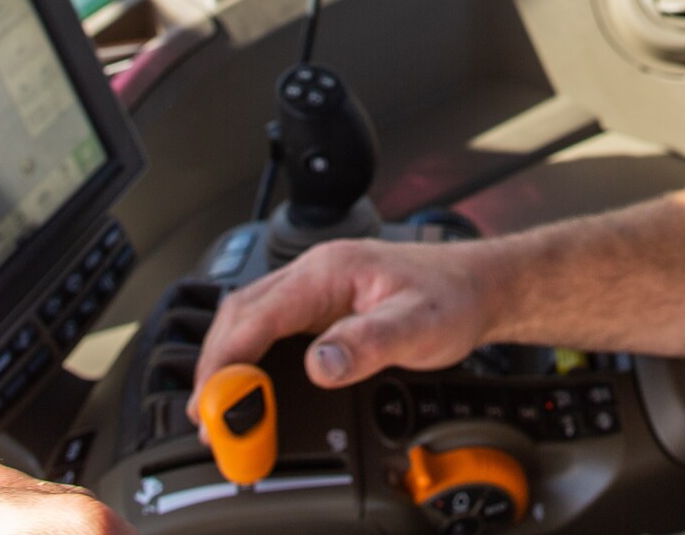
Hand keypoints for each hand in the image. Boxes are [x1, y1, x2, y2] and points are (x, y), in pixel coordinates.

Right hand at [195, 237, 497, 396]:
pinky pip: (269, 324)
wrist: (478, 286)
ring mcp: (315, 286)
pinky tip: (245, 381)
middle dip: (216, 363)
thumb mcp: (418, 324)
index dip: (228, 356)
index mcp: (329, 269)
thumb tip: (319, 364)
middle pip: (242, 314)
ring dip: (227, 359)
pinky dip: (247, 354)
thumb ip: (369, 343)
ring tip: (216, 406)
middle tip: (207, 414)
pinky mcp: (320, 303)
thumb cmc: (452, 296)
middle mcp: (314, 272)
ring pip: (250, 317)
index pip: (259, 313)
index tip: (213, 396)